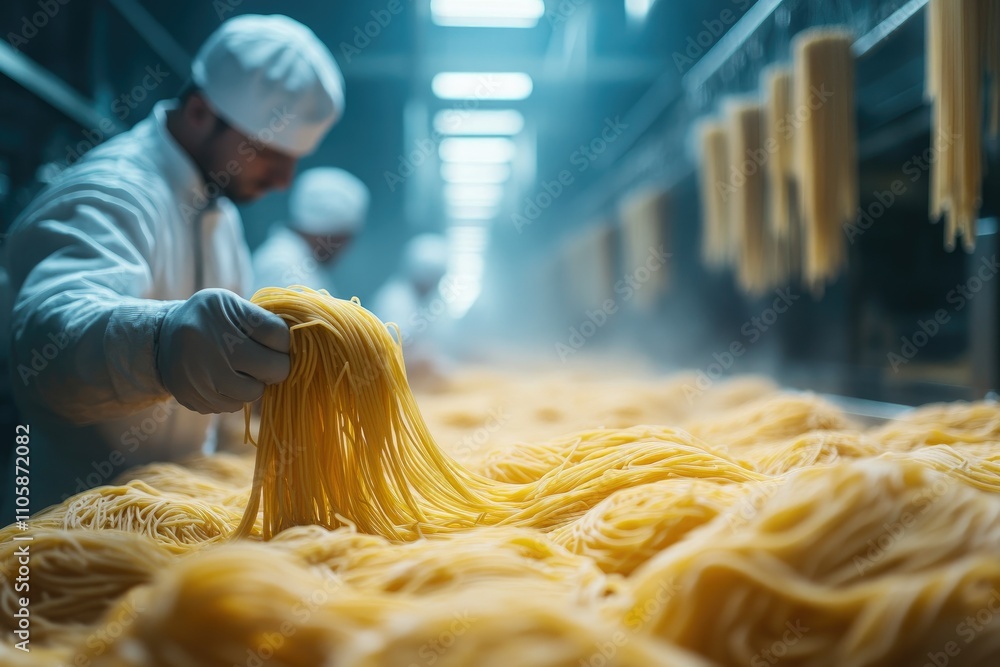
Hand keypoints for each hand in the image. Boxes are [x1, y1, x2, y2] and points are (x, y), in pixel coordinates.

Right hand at [156, 289, 289, 413]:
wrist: (162, 339)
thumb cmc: (210, 319)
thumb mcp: (232, 305)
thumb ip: (263, 320)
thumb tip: (298, 345)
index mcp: (222, 313)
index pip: (278, 335)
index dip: (285, 341)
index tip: (277, 342)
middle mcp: (209, 345)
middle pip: (273, 369)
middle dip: (277, 367)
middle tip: (266, 361)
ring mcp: (199, 376)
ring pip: (254, 393)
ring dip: (255, 384)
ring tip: (241, 370)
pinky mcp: (194, 398)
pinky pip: (232, 406)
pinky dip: (234, 396)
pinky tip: (222, 380)